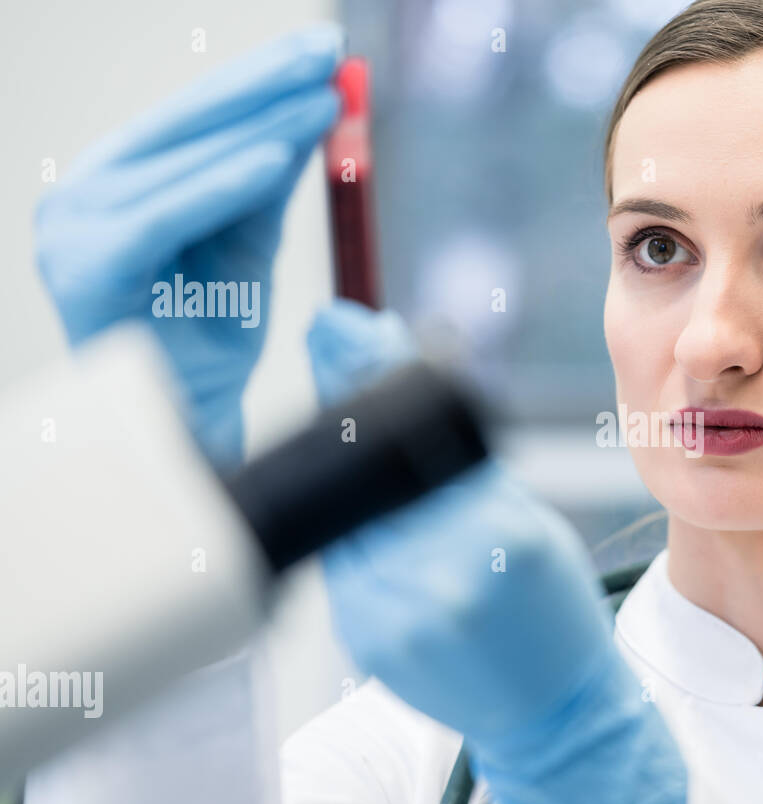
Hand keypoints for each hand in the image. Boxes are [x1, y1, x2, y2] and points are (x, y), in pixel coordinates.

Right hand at [34, 25, 342, 464]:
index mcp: (114, 183)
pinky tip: (273, 161)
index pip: (193, 115)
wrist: (187, 433)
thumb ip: (266, 182)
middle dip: (264, 85)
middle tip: (329, 52)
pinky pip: (167, 217)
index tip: (324, 53)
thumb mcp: (248, 244)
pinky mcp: (91, 268)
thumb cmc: (214, 341)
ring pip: (183, 163)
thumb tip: (309, 112)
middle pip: (184, 123)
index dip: (259, 79)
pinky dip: (221, 187)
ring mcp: (74, 230)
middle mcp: (82, 196)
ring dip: (259, 128)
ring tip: (321, 102)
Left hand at [306, 300, 688, 803]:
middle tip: (335, 343)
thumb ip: (469, 467)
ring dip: (347, 463)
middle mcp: (445, 581)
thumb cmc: (552, 618)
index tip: (343, 329)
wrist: (552, 716)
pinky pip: (345, 561)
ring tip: (358, 431)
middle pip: (372, 466)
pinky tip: (371, 510)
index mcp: (504, 541)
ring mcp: (398, 617)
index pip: (422, 438)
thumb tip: (420, 390)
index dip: (371, 376)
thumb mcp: (534, 531)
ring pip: (351, 510)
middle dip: (350, 403)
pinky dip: (352, 527)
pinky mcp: (365, 642)